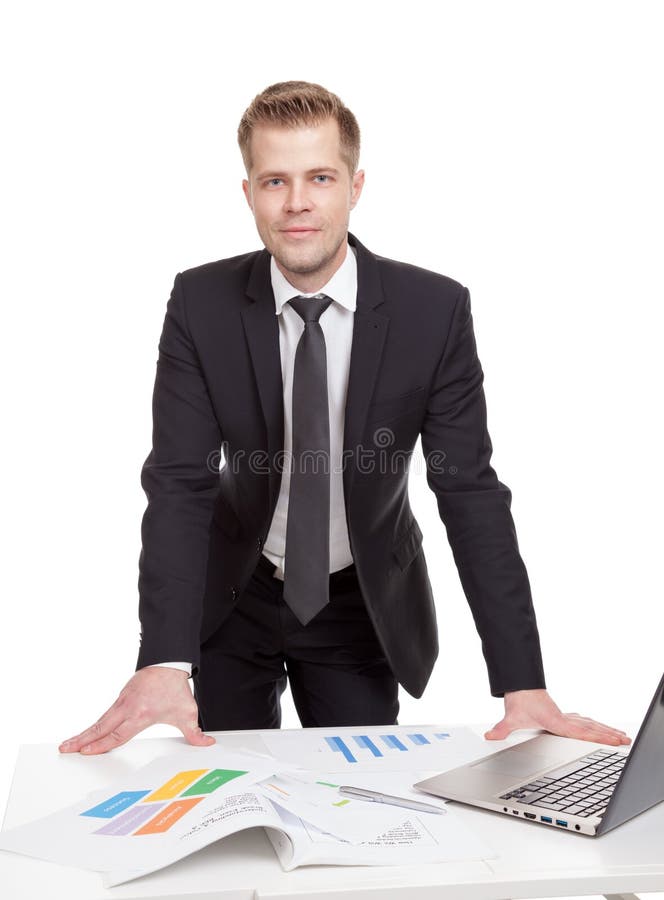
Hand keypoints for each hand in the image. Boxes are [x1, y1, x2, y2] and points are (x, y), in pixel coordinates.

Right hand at [58, 666, 215, 754]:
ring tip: (68, 745)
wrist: (168, 663)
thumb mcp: (187, 712)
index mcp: (141, 714)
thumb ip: (195, 732)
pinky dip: (93, 725)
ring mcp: (122, 702)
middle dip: (82, 739)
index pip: (118, 733)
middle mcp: (127, 708)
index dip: (101, 744)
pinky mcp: (120, 698)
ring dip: (84, 733)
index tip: (86, 751)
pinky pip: (104, 715)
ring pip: (100, 721)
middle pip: (101, 727)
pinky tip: (85, 734)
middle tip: (66, 749)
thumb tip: (207, 743)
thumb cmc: (175, 688)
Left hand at [484, 688, 631, 745]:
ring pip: (590, 724)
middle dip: (609, 735)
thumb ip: (501, 730)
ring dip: (606, 730)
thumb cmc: (519, 700)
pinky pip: (584, 721)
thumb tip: (489, 737)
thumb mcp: (510, 717)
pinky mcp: (563, 715)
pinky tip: (599, 728)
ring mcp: (565, 716)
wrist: (520, 684)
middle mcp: (564, 718)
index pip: (580, 732)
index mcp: (556, 721)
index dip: (597, 737)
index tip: (612, 741)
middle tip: (626, 740)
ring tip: (621, 736)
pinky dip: (594, 725)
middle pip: (591, 727)